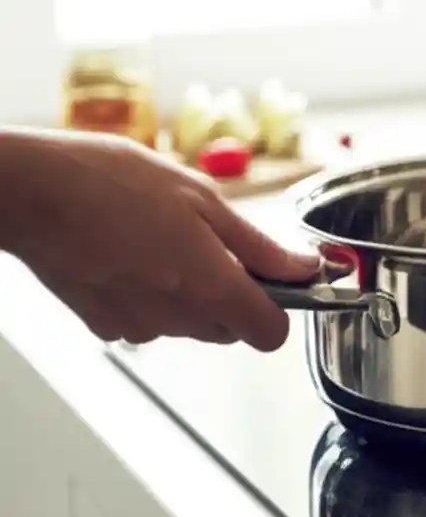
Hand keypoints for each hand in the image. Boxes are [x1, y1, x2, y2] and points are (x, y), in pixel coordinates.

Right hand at [0, 128, 318, 350]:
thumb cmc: (110, 182)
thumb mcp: (202, 198)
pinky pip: (146, 320)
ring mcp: (137, 325)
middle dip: (232, 295)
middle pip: (229, 328)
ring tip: (159, 240)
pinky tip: (128, 254)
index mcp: (210, 286)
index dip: (279, 309)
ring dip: (188, 293)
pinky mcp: (103, 325)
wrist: (29, 191)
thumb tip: (304, 267)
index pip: (270, 334)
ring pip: (188, 324)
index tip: (273, 281)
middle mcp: (176, 317)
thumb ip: (259, 245)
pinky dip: (147, 296)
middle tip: (208, 244)